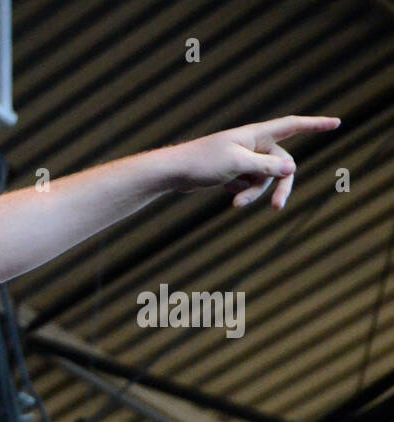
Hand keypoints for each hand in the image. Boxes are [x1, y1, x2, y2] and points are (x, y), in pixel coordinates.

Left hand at [162, 115, 340, 209]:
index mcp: (256, 134)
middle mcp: (253, 144)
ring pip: (264, 179)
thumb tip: (293, 169)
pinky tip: (226, 192)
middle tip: (278, 207)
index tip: (337, 123)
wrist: (175, 172)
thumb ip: (267, 167)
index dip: (315, 125)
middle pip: (282, 165)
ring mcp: (244, 159)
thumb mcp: (238, 164)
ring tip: (235, 204)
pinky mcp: (234, 172)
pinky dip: (242, 192)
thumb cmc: (203, 162)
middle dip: (279, 186)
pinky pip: (250, 185)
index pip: (292, 126)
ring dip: (254, 193)